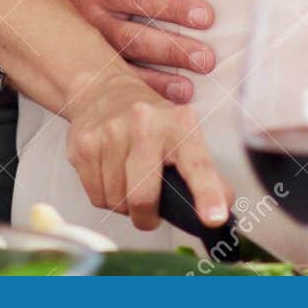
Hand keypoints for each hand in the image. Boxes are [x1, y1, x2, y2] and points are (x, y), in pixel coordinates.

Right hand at [43, 0, 215, 102]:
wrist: (11, 7)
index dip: (171, 5)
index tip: (205, 15)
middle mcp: (90, 23)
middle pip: (137, 38)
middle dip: (174, 50)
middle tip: (206, 58)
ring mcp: (86, 51)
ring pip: (127, 69)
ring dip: (160, 80)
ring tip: (190, 88)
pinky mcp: (83, 71)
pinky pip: (112, 88)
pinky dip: (138, 97)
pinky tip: (163, 106)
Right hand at [66, 73, 235, 231]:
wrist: (102, 89)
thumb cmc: (150, 121)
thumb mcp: (184, 135)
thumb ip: (205, 173)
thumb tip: (224, 208)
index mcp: (179, 124)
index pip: (197, 164)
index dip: (207, 193)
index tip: (215, 218)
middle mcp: (144, 123)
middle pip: (142, 197)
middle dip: (146, 215)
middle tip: (149, 211)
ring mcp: (110, 132)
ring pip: (116, 201)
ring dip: (123, 205)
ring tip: (128, 181)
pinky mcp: (83, 145)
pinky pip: (96, 196)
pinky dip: (105, 196)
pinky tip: (110, 175)